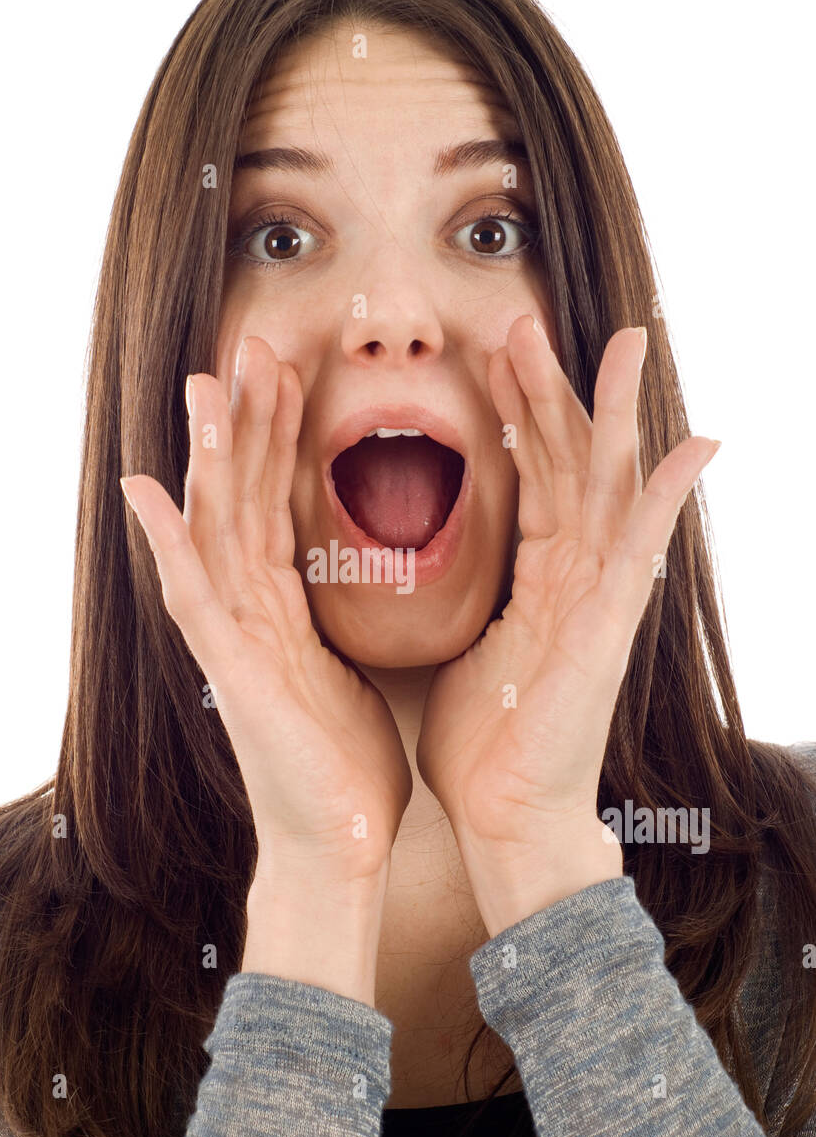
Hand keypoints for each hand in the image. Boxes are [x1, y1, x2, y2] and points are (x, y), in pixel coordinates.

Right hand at [119, 336, 411, 897]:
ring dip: (208, 460)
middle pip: (241, 503)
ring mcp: (233, 645)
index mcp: (282, 613)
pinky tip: (148, 492)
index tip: (288, 377)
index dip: (278, 441)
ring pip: (215, 535)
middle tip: (248, 348)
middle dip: (243, 426)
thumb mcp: (349, 673)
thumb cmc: (346, 768)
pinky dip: (170, 546)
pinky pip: (196, 600)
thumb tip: (341, 585)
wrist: (338, 848)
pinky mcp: (233, 677)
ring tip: (202, 386)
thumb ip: (332, 621)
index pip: (275, 509)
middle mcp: (248, 619)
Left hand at [417, 315, 719, 931]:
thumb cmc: (487, 742)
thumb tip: (441, 566)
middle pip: (569, 463)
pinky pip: (642, 553)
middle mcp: (577, 578)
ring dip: (613, 413)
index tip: (493, 356)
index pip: (532, 477)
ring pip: (611, 488)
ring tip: (626, 341)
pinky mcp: (609, 631)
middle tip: (526, 321)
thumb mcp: (465, 647)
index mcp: (539, 578)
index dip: (516, 415)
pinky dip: (669, 498)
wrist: (507, 815)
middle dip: (551, 391)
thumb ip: (471, 596)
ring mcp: (601, 601)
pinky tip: (695, 444)